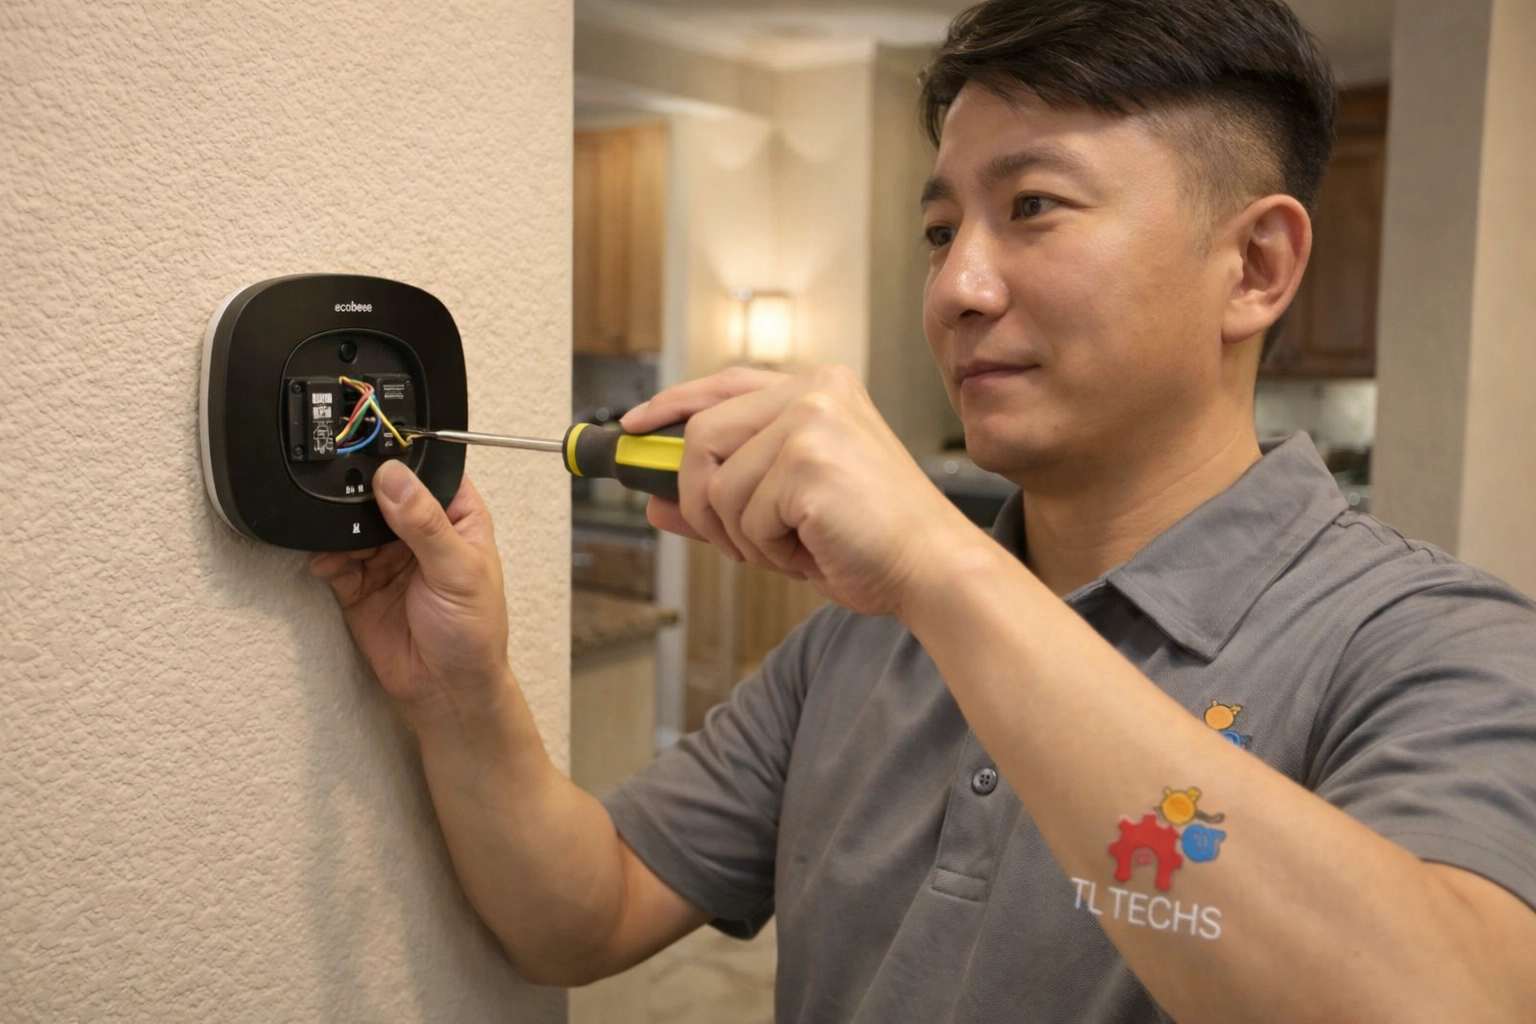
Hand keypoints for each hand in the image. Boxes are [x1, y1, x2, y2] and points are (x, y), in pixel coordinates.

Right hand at [308, 463, 510, 714]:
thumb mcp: (458, 571)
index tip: (375, 449)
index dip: (403, 459)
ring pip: (352, 522)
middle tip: (342, 494)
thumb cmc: (474, 632)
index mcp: (457, 516)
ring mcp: (387, 555)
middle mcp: (420, 530)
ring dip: (338, 524)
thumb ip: (425, 524)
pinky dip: (324, 556)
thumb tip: (394, 478)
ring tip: (333, 534)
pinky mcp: (359, 583)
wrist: (445, 689)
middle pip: (381, 493)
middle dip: (359, 492)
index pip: (428, 471)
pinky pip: (334, 558)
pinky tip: (325, 561)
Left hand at [622, 365, 983, 617]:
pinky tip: (811, 547)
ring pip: (717, 484)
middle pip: (701, 435)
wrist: (932, 569)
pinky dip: (767, 549)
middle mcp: (815, 391)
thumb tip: (654, 501)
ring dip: (743, 534)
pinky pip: (741, 514)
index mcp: (819, 390)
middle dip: (699, 499)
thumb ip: (721, 499)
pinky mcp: (807, 460)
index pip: (723, 384)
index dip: (671, 405)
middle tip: (733, 539)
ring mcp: (811, 421)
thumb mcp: (785, 514)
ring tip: (795, 544)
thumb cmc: (871, 541)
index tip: (634, 429)